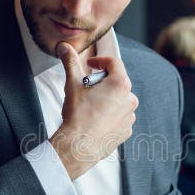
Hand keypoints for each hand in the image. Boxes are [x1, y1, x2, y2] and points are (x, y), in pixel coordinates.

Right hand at [50, 42, 137, 179]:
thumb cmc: (78, 116)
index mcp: (120, 84)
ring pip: (119, 100)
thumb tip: (64, 47)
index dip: (100, 61)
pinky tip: (96, 119)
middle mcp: (130, 99)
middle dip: (102, 82)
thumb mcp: (72, 85)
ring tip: (90, 106)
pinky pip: (120, 116)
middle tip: (86, 88)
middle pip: (117, 82)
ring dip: (107, 99)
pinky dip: (110, 115)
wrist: (79, 146)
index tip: (90, 64)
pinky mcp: (127, 130)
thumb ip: (70, 62)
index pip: (114, 63)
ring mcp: (130, 116)